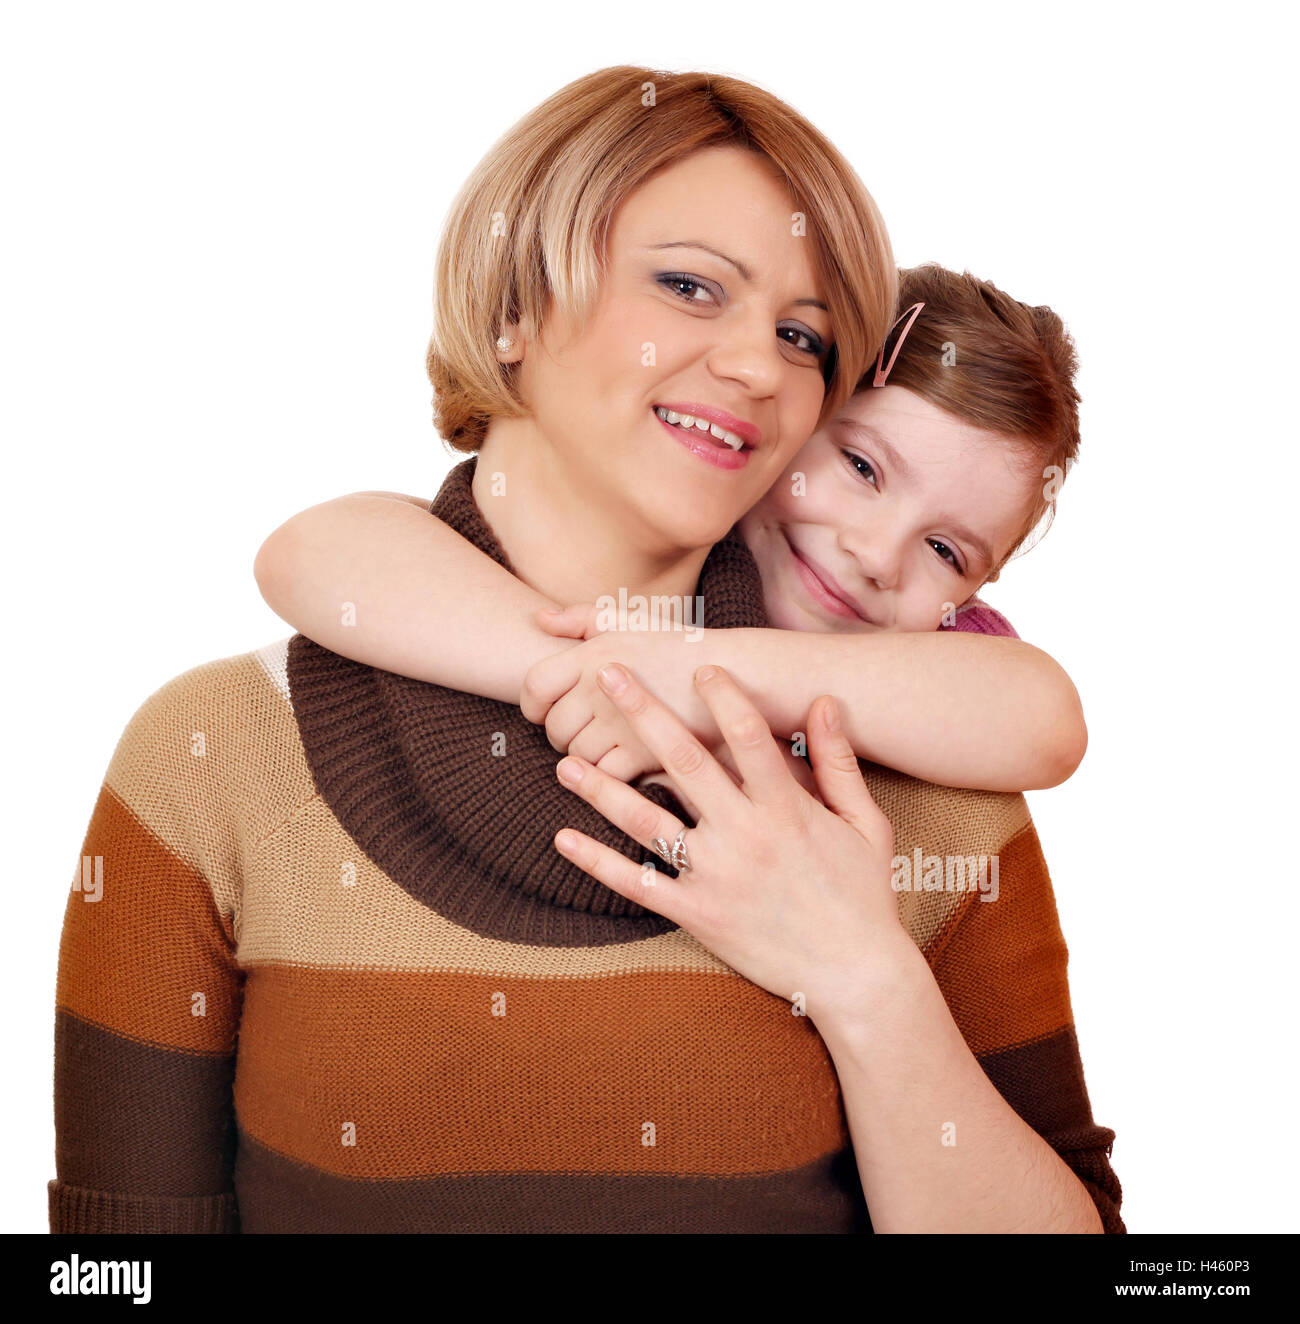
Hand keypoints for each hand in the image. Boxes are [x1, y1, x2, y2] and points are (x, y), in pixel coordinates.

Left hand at [523, 609, 716, 782]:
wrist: (738, 675)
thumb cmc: (680, 648)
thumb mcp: (632, 622)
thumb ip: (582, 618)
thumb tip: (540, 618)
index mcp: (594, 653)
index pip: (534, 686)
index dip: (533, 705)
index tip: (546, 710)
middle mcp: (603, 687)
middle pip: (554, 727)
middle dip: (562, 735)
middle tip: (582, 732)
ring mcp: (622, 721)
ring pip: (578, 755)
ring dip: (585, 757)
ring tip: (605, 746)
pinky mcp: (644, 752)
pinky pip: (605, 775)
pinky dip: (610, 775)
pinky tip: (625, 762)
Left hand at [551, 662, 910, 1030]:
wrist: (857, 976)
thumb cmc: (865, 896)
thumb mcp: (866, 824)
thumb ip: (838, 762)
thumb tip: (825, 701)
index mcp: (787, 809)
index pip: (748, 736)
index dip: (722, 696)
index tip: (698, 664)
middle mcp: (745, 836)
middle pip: (684, 762)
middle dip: (643, 713)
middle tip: (606, 675)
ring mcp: (716, 877)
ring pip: (646, 823)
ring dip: (601, 789)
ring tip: (564, 762)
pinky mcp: (697, 915)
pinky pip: (637, 885)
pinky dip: (597, 862)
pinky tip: (563, 839)